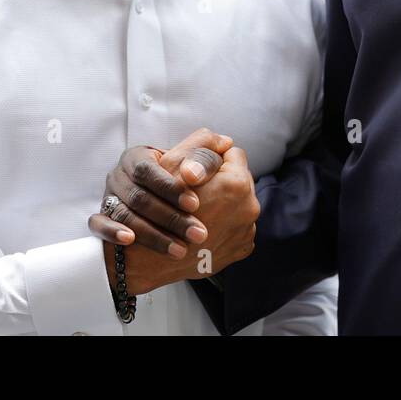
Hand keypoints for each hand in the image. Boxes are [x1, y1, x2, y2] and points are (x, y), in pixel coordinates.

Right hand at [90, 128, 232, 256]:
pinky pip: (98, 225)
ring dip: (153, 234)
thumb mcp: (182, 160)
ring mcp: (107, 198)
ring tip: (182, 250)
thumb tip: (227, 143)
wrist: (143, 221)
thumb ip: (203, 150)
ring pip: (124, 213)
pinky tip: (132, 243)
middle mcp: (118, 175)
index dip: (172, 187)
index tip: (196, 203)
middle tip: (200, 234)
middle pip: (141, 198)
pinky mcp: (98, 220)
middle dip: (172, 218)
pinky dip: (114, 233)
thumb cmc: (165, 179)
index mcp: (136, 158)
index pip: (151, 170)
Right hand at [104, 146, 258, 295]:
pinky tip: (205, 225)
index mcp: (236, 184)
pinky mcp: (241, 249)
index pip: (234, 155)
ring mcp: (247, 232)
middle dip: (222, 182)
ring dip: (225, 205)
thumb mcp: (173, 165)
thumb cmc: (158, 206)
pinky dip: (224, 225)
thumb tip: (226, 141)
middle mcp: (249, 208)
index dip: (214, 158)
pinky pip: (237, 228)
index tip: (201, 168)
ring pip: (239, 205)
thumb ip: (201, 145)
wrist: (151, 258)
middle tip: (200, 188)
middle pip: (239, 181)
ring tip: (202, 210)